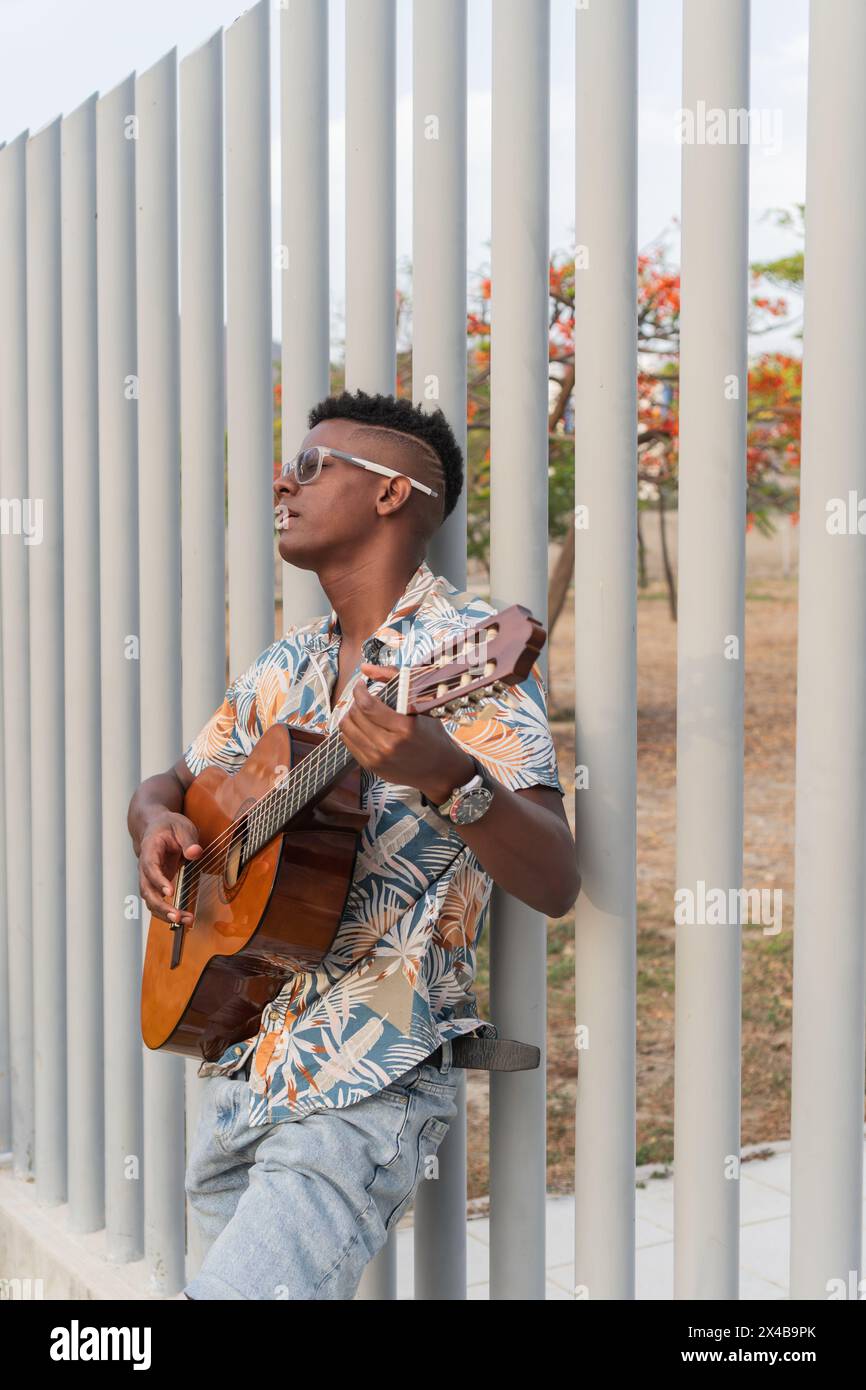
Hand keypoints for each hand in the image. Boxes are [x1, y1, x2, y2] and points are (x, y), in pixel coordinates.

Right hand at [138, 811, 202, 925]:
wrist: (156, 827)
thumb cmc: (169, 826)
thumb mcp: (182, 827)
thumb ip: (188, 840)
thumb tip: (195, 853)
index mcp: (150, 850)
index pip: (150, 867)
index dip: (158, 880)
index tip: (170, 891)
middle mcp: (145, 867)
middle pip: (147, 890)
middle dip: (160, 905)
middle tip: (176, 915)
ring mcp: (149, 878)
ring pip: (150, 900)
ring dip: (165, 913)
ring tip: (184, 920)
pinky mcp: (156, 885)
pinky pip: (158, 902)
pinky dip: (168, 912)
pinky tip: (183, 918)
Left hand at [338, 662, 476, 803]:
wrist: (439, 770)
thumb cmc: (432, 734)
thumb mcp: (422, 703)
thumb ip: (394, 679)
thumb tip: (365, 668)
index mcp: (404, 728)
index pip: (367, 705)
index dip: (359, 691)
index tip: (361, 685)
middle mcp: (388, 745)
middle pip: (355, 716)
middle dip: (356, 702)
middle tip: (365, 699)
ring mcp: (378, 758)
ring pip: (347, 729)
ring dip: (351, 715)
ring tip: (362, 712)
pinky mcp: (371, 767)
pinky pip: (348, 743)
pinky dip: (352, 731)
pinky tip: (362, 726)